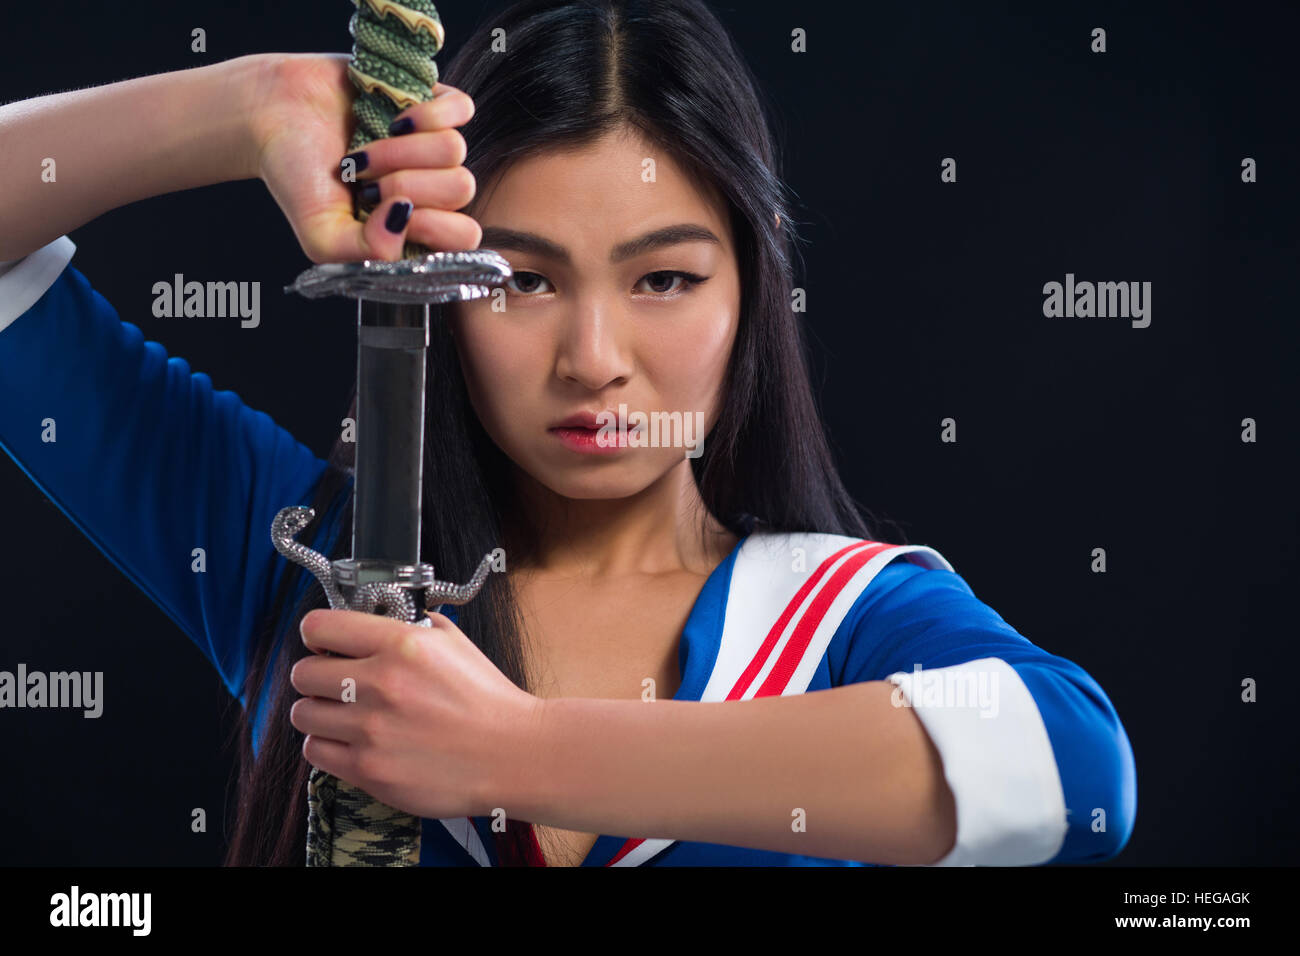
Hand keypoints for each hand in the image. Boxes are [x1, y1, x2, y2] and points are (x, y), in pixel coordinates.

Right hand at [251, 53, 481, 262]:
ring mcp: (433, 145)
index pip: (463, 236)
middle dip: (406, 182)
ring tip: (364, 150)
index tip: (381, 208)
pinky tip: (393, 120)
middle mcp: (432, 189)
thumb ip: (368, 251)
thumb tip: (405, 219)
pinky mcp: (430, 102)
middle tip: (364, 178)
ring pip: (454, 149)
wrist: (270, 115)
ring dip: (402, 149)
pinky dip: (425, 113)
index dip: (429, 224)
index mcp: (417, 228)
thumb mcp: (321, 236)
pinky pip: (461, 108)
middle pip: (460, 188)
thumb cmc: (296, 179)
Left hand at [289, 607, 541, 819]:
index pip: (319, 627)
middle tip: (335, 683)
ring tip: (344, 715)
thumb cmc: (487, 700)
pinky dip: (328, 744)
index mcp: (401, 644)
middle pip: (302, 673)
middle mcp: (380, 683)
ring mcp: (371, 730)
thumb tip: (379, 618)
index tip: (324, 644)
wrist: (512, 753)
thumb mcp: (454, 643)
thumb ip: (412, 626)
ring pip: (303, 714)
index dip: (317, 634)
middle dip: (316, 675)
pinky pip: (316, 751)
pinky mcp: (368, 769)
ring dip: (320, 712)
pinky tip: (351, 741)